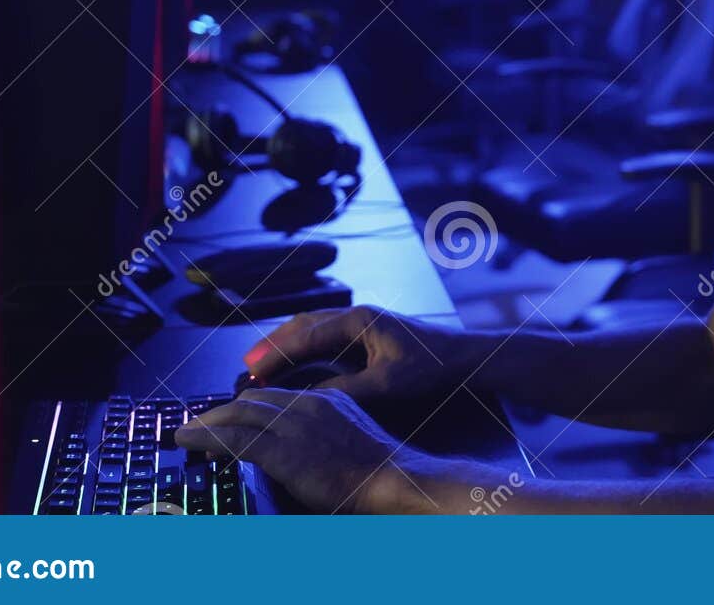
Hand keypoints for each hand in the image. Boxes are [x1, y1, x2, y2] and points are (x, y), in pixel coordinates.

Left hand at [174, 387, 417, 512]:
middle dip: (220, 412)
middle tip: (199, 423)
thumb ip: (324, 437)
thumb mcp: (351, 438)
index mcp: (325, 399)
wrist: (394, 478)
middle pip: (251, 400)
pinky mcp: (285, 450)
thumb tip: (303, 453)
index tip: (228, 416)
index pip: (274, 396)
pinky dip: (208, 438)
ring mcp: (294, 426)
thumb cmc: (380, 468)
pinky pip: (236, 440)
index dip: (245, 406)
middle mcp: (307, 404)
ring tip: (186, 431)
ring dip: (207, 423)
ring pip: (238, 415)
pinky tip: (191, 440)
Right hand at [243, 306, 478, 401]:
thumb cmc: (431, 366)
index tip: (252, 372)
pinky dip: (305, 347)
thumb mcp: (387, 383)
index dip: (276, 355)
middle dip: (274, 345)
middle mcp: (357, 316)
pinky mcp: (370, 334)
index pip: (305, 336)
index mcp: (358, 320)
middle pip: (303, 326)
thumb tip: (307, 398)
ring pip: (313, 328)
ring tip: (263, 363)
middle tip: (248, 366)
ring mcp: (363, 323)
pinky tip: (298, 363)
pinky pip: (326, 336)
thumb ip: (346, 389)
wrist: (465, 358)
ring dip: (288, 344)